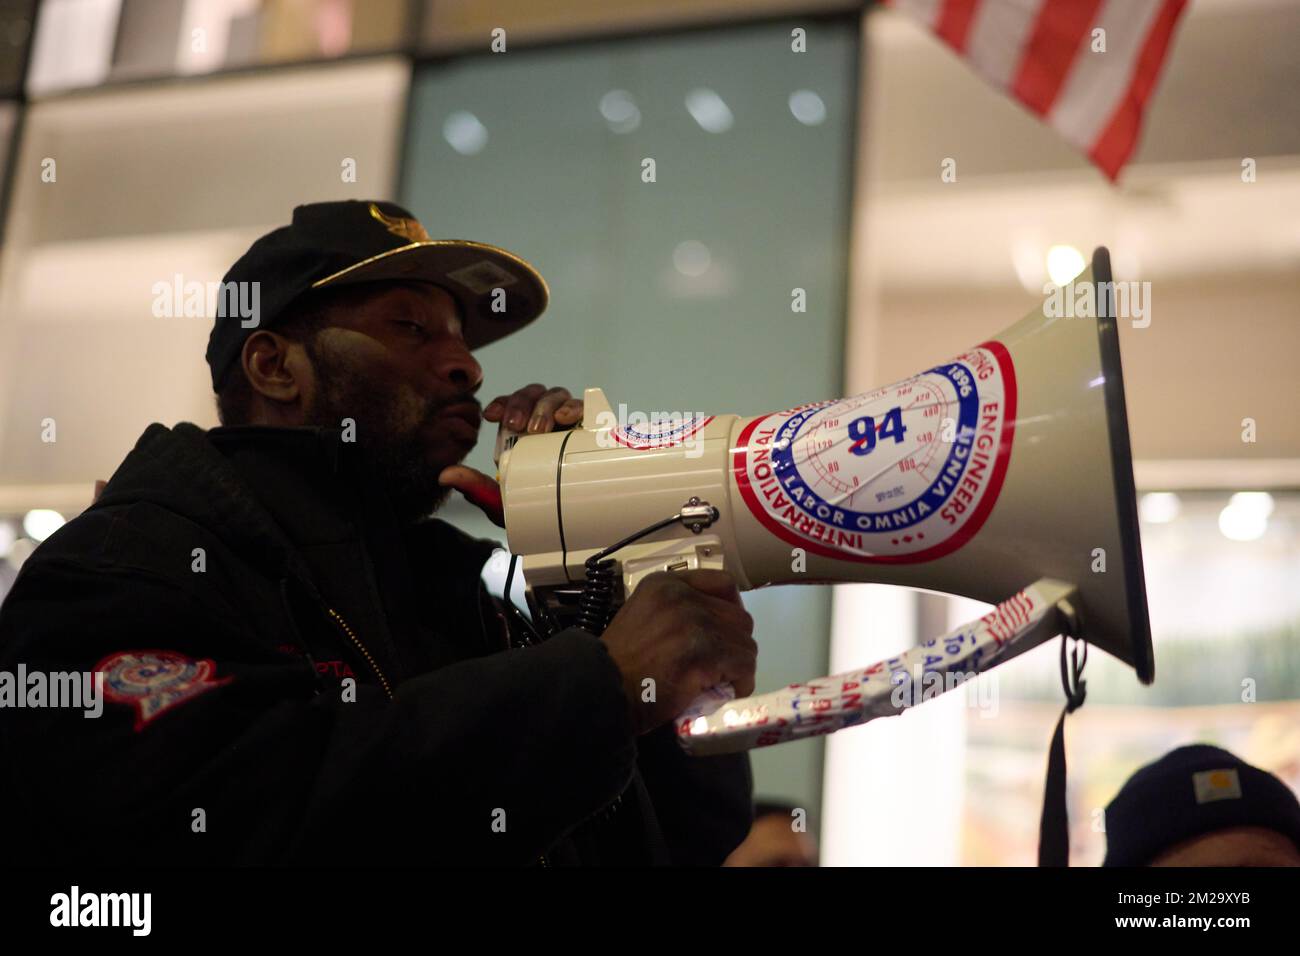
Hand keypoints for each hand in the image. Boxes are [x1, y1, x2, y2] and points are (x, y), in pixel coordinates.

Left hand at [439, 384, 582, 525]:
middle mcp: (547, 422)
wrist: (574, 525)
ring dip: (546, 406)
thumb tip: (445, 475)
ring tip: (540, 428)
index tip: (491, 415)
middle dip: (522, 403)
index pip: (512, 405)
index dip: (503, 403)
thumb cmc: (537, 509)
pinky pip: (588, 408)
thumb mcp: (504, 501)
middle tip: (517, 425)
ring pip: (557, 396)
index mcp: (523, 432)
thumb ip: (476, 487)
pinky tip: (569, 418)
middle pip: (533, 395)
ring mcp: (571, 424)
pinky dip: (577, 407)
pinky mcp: (594, 431)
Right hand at [599, 570, 756, 735]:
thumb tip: (709, 628)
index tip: (724, 632)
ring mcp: (694, 623)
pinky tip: (720, 692)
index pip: (723, 584)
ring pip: (745, 644)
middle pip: (739, 617)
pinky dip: (739, 683)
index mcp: (664, 584)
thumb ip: (672, 613)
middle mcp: (682, 596)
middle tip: (718, 665)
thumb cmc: (615, 665)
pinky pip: (743, 666)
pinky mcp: (704, 654)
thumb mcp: (640, 617)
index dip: (731, 611)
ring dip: (736, 666)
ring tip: (716, 682)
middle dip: (733, 644)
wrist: (598, 691)